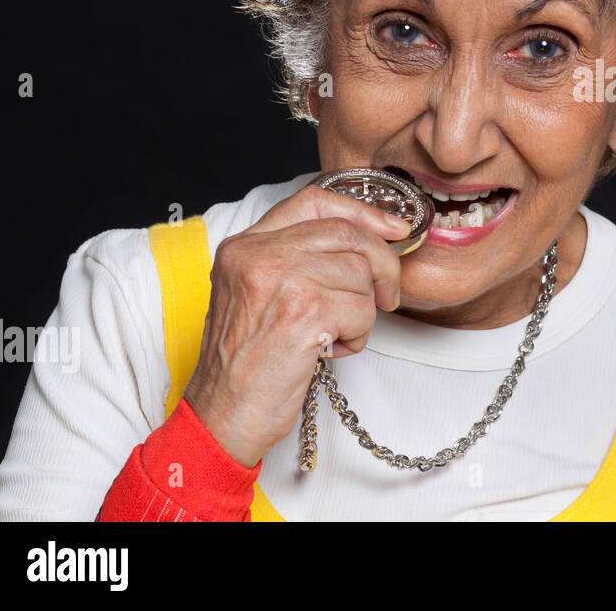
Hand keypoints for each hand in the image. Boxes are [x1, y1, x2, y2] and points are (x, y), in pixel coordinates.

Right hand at [182, 184, 411, 467]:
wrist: (222, 415)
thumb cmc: (245, 363)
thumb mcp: (258, 294)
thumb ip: (300, 259)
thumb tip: (371, 238)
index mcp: (245, 245)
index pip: (314, 201)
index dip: (362, 211)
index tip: (393, 229)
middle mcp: (258, 254)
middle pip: (349, 234)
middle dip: (382, 265)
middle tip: (385, 296)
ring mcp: (280, 279)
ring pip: (360, 275)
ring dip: (361, 312)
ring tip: (331, 335)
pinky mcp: (302, 312)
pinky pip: (362, 311)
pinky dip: (357, 337)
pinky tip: (327, 351)